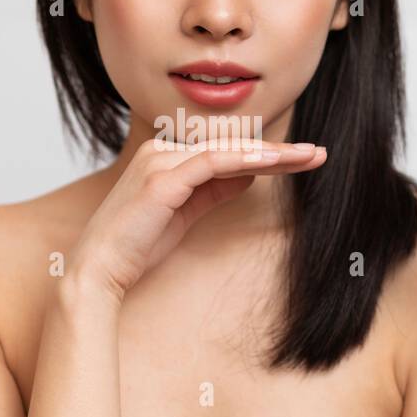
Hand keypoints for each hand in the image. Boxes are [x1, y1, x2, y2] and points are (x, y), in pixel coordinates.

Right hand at [69, 138, 326, 301]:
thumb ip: (214, 191)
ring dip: (271, 154)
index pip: (226, 150)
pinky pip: (212, 163)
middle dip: (278, 151)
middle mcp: (161, 150)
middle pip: (232, 145)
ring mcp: (159, 161)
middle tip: (317, 154)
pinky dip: (245, 161)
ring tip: (307, 158)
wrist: (99, 271)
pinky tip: (273, 163)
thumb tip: (248, 175)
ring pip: (227, 150)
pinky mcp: (161, 179)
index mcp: (165, 156)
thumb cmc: (138, 246)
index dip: (267, 155)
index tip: (302, 160)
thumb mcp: (186, 215)